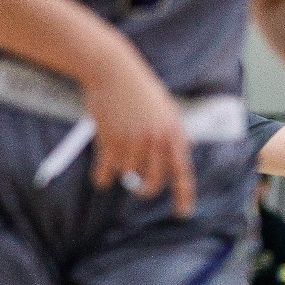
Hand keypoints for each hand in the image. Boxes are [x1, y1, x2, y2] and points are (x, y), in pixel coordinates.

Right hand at [83, 52, 194, 216]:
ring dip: (122, 170)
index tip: (182, 213)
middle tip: (139, 190)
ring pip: (127, 174)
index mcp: (173, 133)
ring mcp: (131, 141)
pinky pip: (105, 172)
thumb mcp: (167, 109)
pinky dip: (102, 177)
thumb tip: (181, 155)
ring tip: (118, 154)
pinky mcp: (109, 140)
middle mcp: (154, 140)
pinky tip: (101, 179)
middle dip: (145, 190)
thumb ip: (174, 134)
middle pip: (152, 182)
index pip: (181, 171)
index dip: (183, 195)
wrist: (113, 70)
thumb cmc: (140, 89)